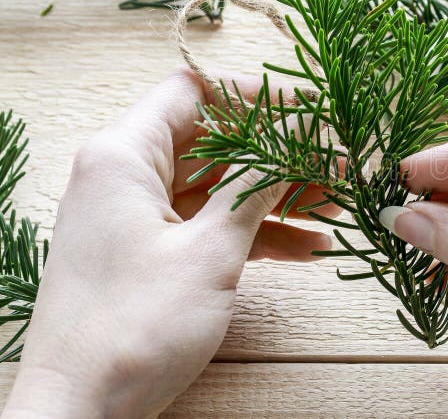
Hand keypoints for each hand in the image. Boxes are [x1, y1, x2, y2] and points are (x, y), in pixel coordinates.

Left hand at [2, 70, 332, 417]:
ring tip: (333, 207)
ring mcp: (137, 216)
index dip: (256, 95)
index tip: (309, 111)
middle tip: (334, 167)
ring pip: (217, 186)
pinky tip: (304, 248)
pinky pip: (207, 225)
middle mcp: (125, 175)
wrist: (81, 411)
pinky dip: (252, 233)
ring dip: (275, 196)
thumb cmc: (135, 327)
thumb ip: (257, 185)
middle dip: (279, 155)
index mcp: (125, 155)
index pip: (195, 92)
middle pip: (214, 142)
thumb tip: (300, 132)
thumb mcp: (210, 249)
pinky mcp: (148, 252)